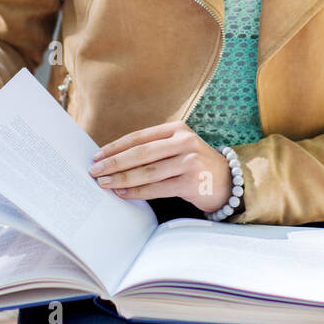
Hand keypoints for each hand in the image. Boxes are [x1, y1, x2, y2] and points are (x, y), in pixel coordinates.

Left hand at [89, 122, 232, 213]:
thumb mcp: (178, 147)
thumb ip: (153, 149)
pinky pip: (157, 188)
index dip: (115, 147)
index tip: (97, 156)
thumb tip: (115, 159)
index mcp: (177, 129)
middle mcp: (184, 142)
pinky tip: (123, 193)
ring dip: (122, 179)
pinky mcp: (191, 182)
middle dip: (114, 163)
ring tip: (105, 183)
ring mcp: (189, 161)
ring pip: (147, 171)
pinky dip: (137, 192)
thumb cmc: (195, 164)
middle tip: (95, 171)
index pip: (139, 137)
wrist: (228, 182)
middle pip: (140, 153)